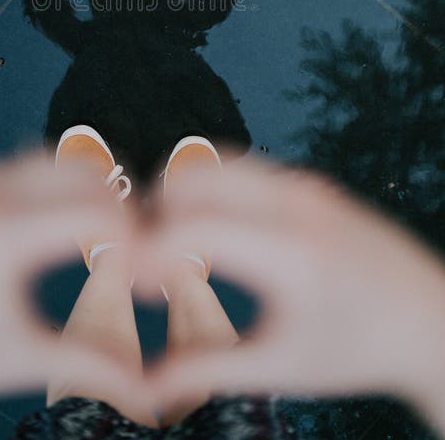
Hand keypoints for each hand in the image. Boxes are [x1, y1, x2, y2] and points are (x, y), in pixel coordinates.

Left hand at [0, 155, 138, 434]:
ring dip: (98, 192)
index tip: (148, 280)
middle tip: (142, 256)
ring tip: (117, 240)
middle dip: (125, 210)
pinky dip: (69, 186)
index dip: (137, 243)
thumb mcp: (18, 358)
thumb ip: (90, 362)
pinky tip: (78, 224)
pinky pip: (38, 165)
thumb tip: (151, 388)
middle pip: (88, 175)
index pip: (97, 213)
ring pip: (64, 162)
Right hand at [140, 158, 444, 428]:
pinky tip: (209, 231)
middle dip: (156, 211)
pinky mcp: (310, 183)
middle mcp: (297, 205)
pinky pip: (244, 169)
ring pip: (217, 163)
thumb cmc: (360, 349)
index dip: (149, 252)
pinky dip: (211, 189)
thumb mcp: (284, 366)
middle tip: (143, 255)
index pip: (194, 230)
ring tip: (170, 240)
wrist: (430, 320)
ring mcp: (306, 186)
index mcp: (292, 254)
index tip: (133, 282)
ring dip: (182, 193)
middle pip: (197, 178)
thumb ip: (210, 368)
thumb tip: (144, 385)